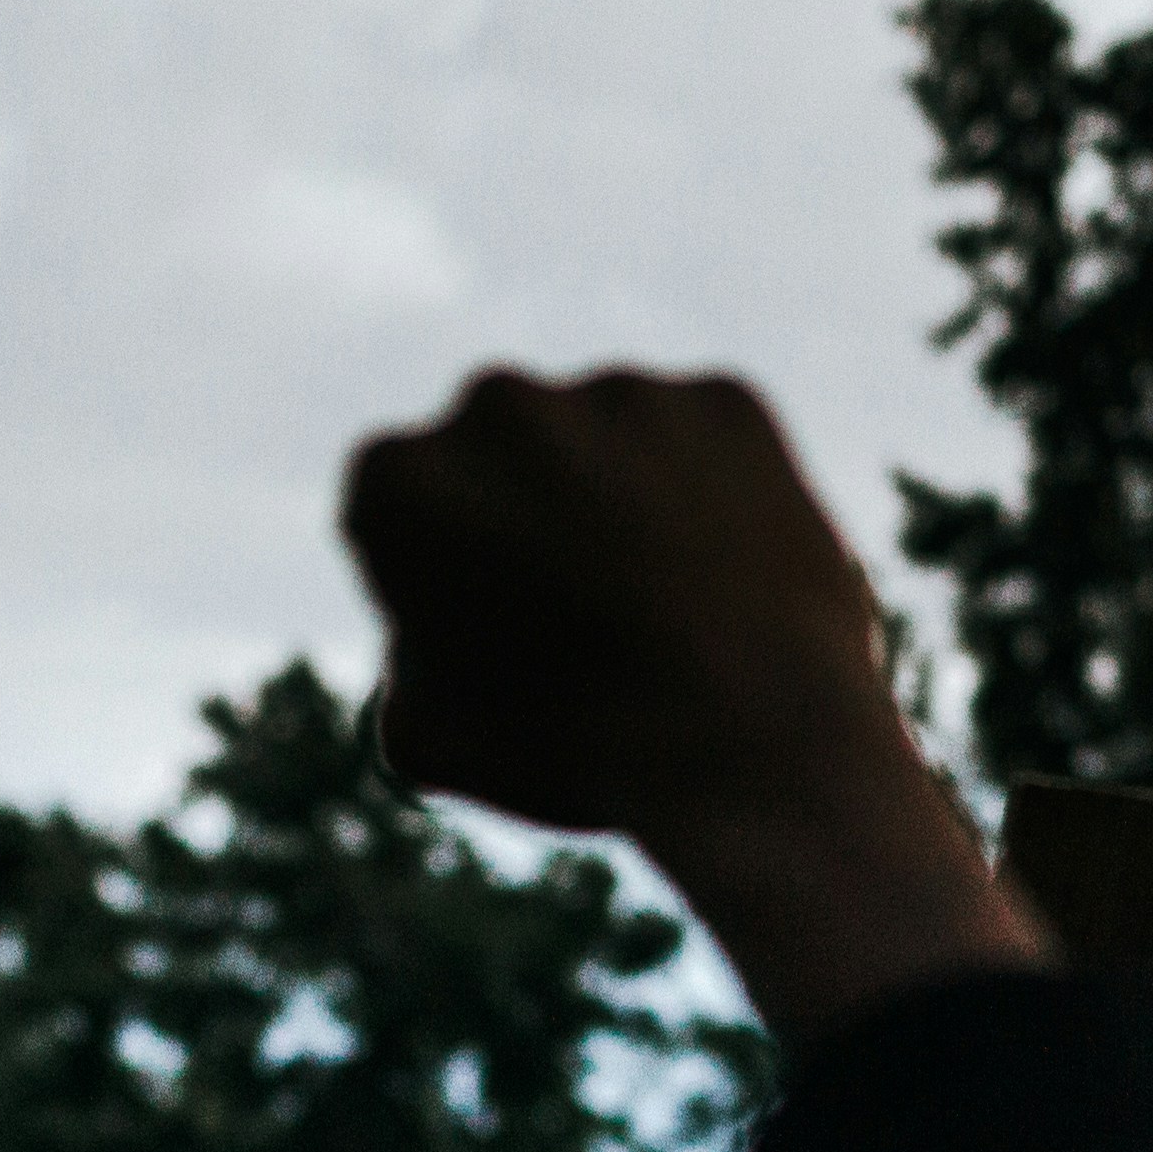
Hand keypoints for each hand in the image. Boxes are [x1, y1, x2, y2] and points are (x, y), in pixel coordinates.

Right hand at [340, 366, 1039, 1039]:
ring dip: (630, 518)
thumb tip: (432, 653)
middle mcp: (499, 404)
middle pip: (506, 475)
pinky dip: (719, 504)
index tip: (500, 656)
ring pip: (613, 455)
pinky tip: (735, 592)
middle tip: (591, 644)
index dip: (445, 599)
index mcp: (397, 480)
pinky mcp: (729, 401)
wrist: (755, 742)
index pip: (399, 523)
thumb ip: (409, 671)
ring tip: (678, 630)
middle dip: (536, 542)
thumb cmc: (579, 759)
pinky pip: (710, 447)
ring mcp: (621, 392)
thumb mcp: (435, 744)